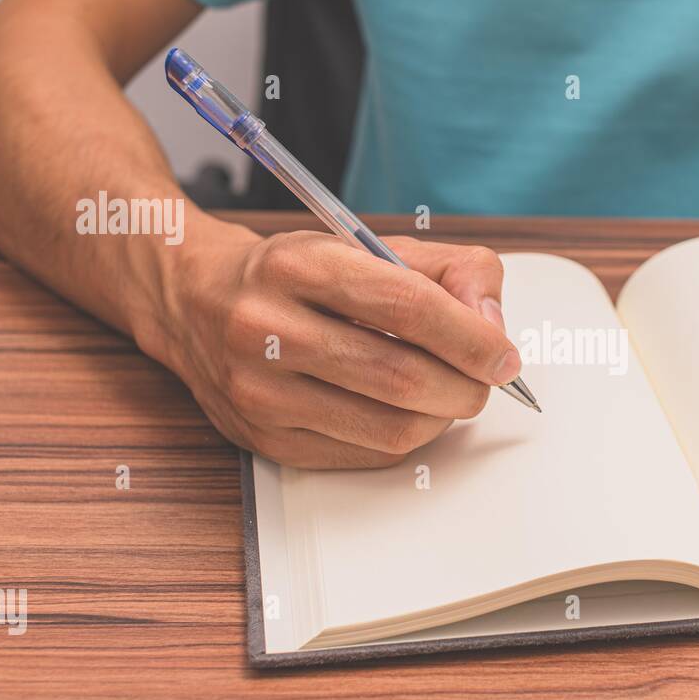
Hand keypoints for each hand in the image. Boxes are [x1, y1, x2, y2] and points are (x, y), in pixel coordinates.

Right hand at [156, 224, 521, 468]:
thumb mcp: (367, 244)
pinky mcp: (264, 439)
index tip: (504, 355)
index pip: (406, 306)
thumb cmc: (295, 274)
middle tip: (486, 379)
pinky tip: (408, 411)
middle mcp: (265, 328)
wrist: (194, 301)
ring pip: (390, 427)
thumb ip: (448, 271)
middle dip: (466, 385)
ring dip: (442, 417)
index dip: (470, 337)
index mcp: (296, 265)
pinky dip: (407, 438)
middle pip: (401, 376)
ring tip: (451, 393)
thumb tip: (493, 327)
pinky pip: (367, 455)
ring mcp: (259, 391)